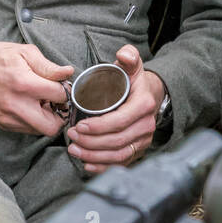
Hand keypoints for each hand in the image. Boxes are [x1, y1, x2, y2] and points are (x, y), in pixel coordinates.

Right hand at [0, 29, 71, 135]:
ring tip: (40, 101)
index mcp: (23, 83)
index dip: (65, 90)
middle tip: (55, 100)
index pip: (60, 96)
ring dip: (46, 118)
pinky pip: (27, 129)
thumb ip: (49, 66)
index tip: (62, 86)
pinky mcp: (2, 123)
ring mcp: (7, 117)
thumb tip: (68, 73)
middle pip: (52, 126)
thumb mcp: (25, 52)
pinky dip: (33, 120)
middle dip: (59, 114)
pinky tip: (28, 104)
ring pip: (40, 130)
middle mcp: (15, 105)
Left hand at [66, 45, 165, 174]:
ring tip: (74, 150)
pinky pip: (121, 163)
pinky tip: (87, 165)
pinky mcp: (138, 150)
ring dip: (94, 156)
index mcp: (143, 106)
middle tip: (71, 137)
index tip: (79, 126)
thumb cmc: (134, 81)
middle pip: (117, 141)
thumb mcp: (132, 65)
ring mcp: (143, 140)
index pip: (119, 121)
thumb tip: (123, 55)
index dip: (98, 127)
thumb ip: (128, 56)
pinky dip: (103, 167)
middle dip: (91, 142)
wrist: (150, 95)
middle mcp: (146, 126)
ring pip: (118, 154)